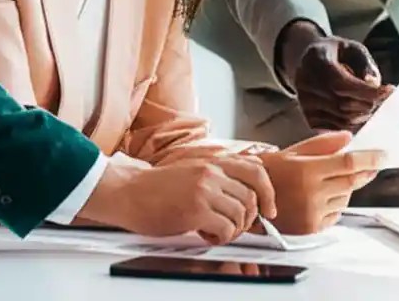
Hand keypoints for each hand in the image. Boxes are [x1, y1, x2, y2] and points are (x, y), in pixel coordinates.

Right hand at [76, 155, 276, 244]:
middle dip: (248, 218)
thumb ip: (218, 176)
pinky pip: (226, 229)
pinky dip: (221, 237)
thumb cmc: (157, 186)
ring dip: (233, 230)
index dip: (268, 193)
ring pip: (241, 215)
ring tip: (215, 230)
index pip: (257, 171)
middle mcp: (213, 172)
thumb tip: (245, 194)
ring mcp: (205, 190)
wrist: (129, 191)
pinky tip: (205, 234)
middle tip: (235, 227)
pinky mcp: (196, 209)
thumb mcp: (193, 170)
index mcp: (214, 162)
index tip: (268, 210)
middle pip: (252, 197)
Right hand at [257, 131, 384, 234]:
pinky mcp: (312, 228)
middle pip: (352, 181)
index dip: (370, 159)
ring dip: (346, 188)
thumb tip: (347, 138)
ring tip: (327, 182)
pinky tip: (320, 198)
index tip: (383, 155)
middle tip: (371, 166)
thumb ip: (322, 144)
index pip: (349, 163)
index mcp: (307, 171)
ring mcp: (313, 212)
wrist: (248, 202)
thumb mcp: (292, 152)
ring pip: (346, 198)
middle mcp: (312, 193)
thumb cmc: (268, 174)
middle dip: (365, 172)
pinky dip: (335, 205)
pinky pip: (336, 214)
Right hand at [278, 21, 393, 132]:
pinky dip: (354, 124)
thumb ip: (365, 64)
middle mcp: (305, 82)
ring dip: (364, 115)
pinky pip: (336, 129)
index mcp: (316, 59)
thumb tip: (374, 84)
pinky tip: (361, 113)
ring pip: (341, 119)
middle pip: (342, 104)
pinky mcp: (309, 117)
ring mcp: (305, 102)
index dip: (366, 91)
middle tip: (384, 99)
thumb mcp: (353, 48)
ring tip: (373, 104)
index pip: (341, 83)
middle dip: (369, 104)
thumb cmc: (337, 54)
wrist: (310, 62)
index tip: (388, 90)